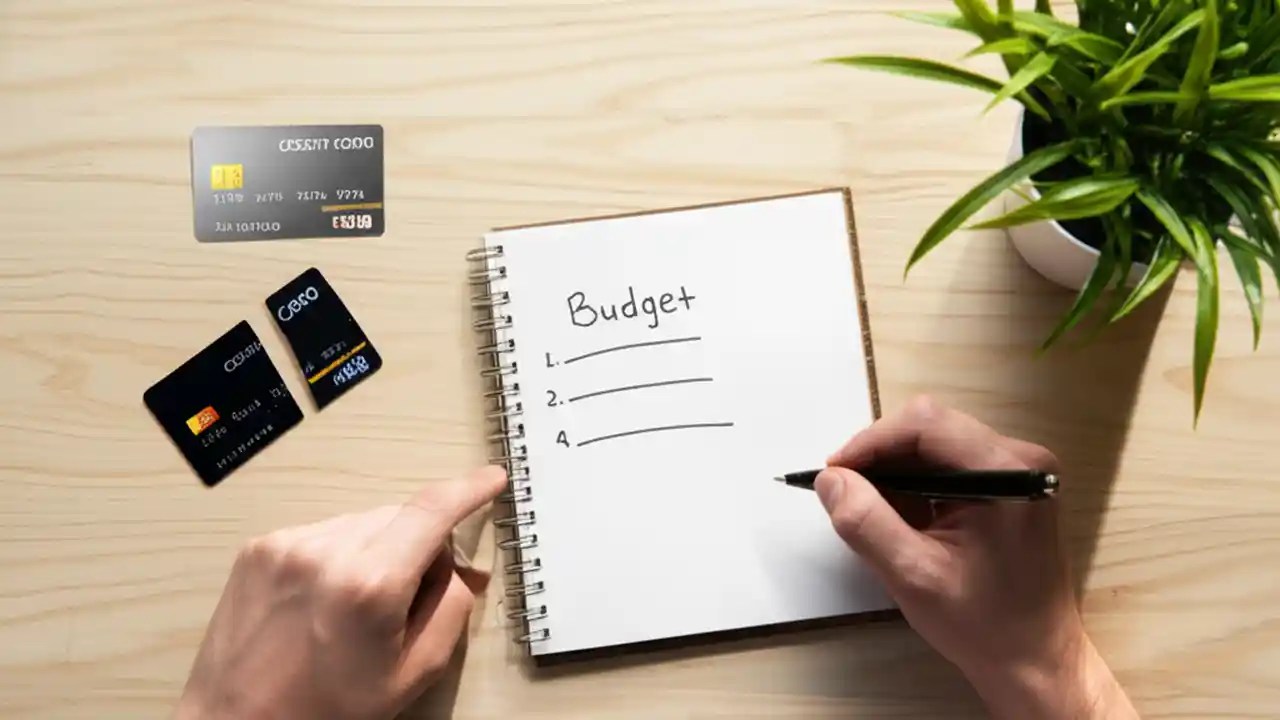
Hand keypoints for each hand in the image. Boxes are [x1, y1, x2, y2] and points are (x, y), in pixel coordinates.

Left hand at [175, 467, 507, 719]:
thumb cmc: (325, 710)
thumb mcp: (412, 673)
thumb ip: (449, 609)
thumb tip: (459, 568)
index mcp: (371, 585)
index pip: (433, 511)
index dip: (469, 489)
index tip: (491, 478)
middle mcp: (326, 551)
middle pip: (400, 517)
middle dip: (418, 546)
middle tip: (410, 598)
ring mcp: (287, 544)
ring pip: (362, 522)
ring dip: (376, 549)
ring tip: (355, 606)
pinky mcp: (260, 547)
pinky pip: (323, 532)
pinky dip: (338, 555)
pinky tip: (323, 600)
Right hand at [816, 397, 1136, 719]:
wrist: (1036, 663)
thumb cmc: (985, 625)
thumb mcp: (913, 576)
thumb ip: (867, 523)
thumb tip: (831, 480)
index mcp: (1007, 471)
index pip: (926, 425)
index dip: (871, 442)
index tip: (834, 474)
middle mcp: (1018, 460)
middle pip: (930, 429)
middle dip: (880, 457)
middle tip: (845, 494)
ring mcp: (1016, 473)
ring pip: (936, 447)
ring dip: (896, 472)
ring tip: (871, 513)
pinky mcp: (1008, 489)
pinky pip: (949, 467)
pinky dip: (915, 486)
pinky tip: (900, 521)